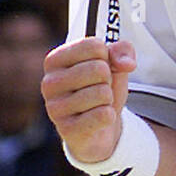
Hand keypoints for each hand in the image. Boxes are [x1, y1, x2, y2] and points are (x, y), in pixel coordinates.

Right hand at [42, 36, 135, 162]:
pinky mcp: (67, 129)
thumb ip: (122, 51)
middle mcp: (49, 82)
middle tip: (99, 88)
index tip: (99, 67)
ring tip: (97, 104)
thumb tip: (126, 64)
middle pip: (99, 69)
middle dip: (108, 80)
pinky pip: (103, 115)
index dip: (107, 57)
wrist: (98, 126)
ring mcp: (55, 107)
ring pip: (103, 93)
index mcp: (55, 59)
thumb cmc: (101, 88)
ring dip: (108, 99)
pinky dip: (109, 116)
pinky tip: (97, 119)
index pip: (94, 45)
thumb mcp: (114, 64)